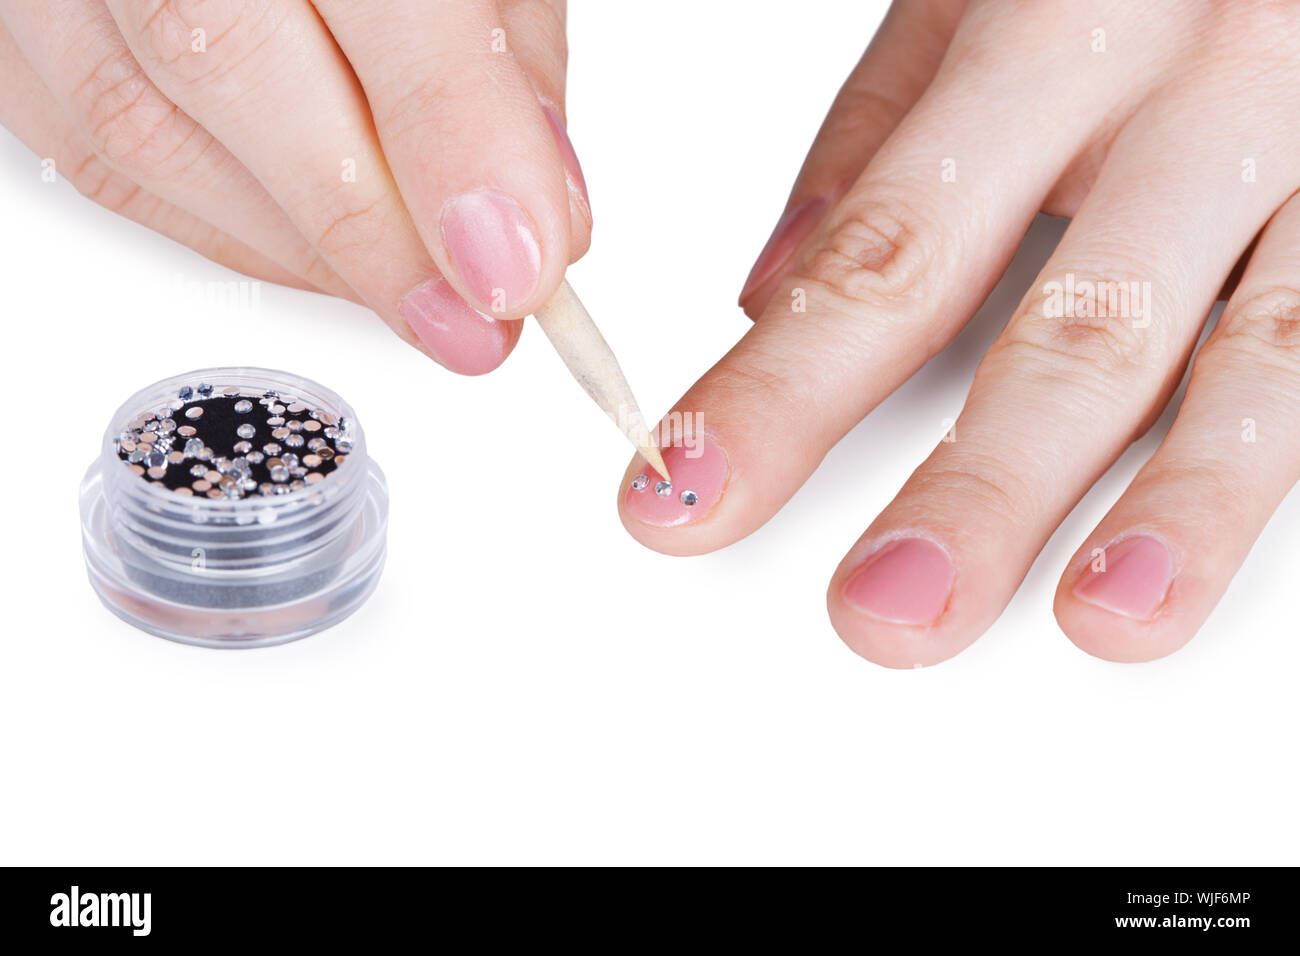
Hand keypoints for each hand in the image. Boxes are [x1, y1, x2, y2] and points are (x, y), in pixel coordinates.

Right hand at [0, 0, 588, 374]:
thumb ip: (506, 58)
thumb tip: (530, 220)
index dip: (446, 141)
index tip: (511, 266)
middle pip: (220, 56)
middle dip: (367, 227)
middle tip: (473, 318)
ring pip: (145, 127)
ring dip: (306, 250)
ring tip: (416, 292)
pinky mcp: (22, 40)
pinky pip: (104, 159)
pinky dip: (233, 233)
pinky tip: (322, 255)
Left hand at [619, 0, 1299, 665]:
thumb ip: (878, 139)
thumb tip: (771, 297)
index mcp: (1059, 32)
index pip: (889, 254)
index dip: (780, 393)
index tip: (693, 492)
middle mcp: (1201, 89)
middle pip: (1069, 326)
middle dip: (976, 487)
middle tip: (885, 607)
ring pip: (1253, 350)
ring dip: (1174, 505)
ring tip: (1102, 619)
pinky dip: (1282, 454)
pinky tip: (1218, 542)